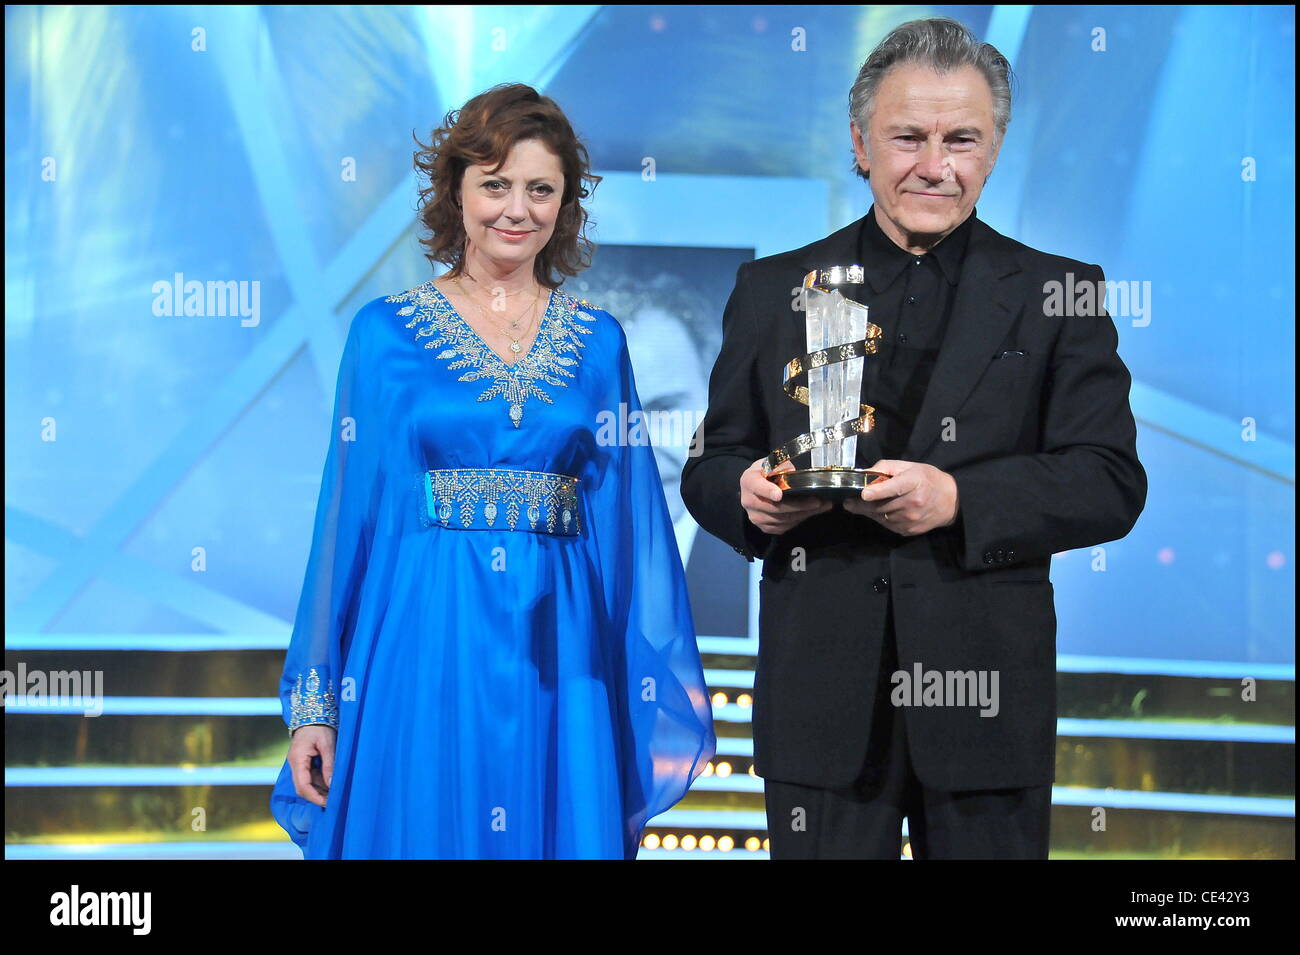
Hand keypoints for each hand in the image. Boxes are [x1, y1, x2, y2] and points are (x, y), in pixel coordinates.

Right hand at [289, 724, 335, 806]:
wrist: (312, 714)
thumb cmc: (320, 727)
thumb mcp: (327, 744)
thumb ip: (329, 764)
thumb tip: (332, 784)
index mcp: (298, 759)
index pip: (302, 785)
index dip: (314, 797)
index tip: (327, 803)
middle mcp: (295, 763)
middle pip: (302, 787)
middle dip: (317, 796)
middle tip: (334, 801)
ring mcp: (298, 763)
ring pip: (307, 783)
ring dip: (319, 790)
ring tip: (335, 794)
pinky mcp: (303, 762)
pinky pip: (310, 776)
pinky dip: (320, 782)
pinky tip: (331, 784)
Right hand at [740, 457, 832, 535]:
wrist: (756, 489)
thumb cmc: (766, 473)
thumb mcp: (770, 463)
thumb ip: (780, 465)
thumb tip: (794, 470)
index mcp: (749, 481)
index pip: (757, 486)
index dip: (767, 491)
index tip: (779, 495)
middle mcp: (749, 501)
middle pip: (775, 508)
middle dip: (799, 505)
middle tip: (818, 501)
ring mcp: (756, 517)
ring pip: (783, 519)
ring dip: (804, 514)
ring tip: (822, 506)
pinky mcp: (765, 527)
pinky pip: (784, 526)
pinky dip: (800, 520)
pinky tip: (812, 512)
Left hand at [843, 459, 958, 535]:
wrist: (951, 501)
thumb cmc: (928, 480)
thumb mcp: (909, 466)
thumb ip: (886, 467)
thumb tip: (864, 474)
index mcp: (914, 482)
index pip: (894, 488)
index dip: (877, 492)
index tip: (864, 494)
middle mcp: (913, 502)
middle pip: (881, 506)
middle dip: (862, 504)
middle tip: (850, 501)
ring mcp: (911, 519)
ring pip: (881, 517)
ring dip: (871, 511)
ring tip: (868, 504)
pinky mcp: (909, 530)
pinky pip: (887, 525)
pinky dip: (881, 518)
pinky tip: (884, 510)